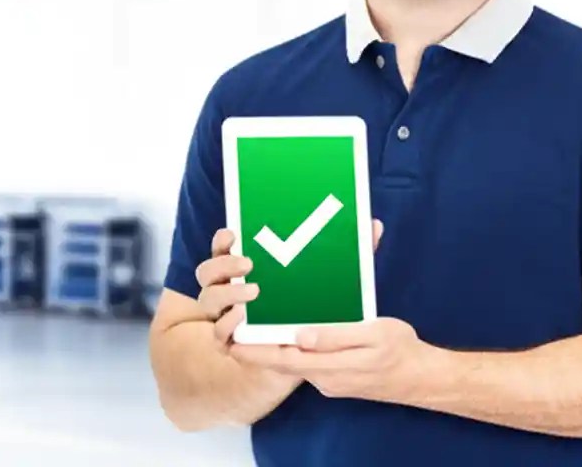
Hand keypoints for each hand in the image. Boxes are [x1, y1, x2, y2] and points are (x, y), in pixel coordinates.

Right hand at [198, 218, 383, 352]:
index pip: (222, 247)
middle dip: (224, 264)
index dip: (223, 239)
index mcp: (244, 266)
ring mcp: (225, 316)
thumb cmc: (311, 306)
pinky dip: (227, 327)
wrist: (305, 354)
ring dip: (227, 294)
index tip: (235, 233)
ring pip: (209, 300)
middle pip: (207, 271)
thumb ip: (343, 254)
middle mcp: (227, 288)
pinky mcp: (230, 343)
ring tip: (253, 293)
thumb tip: (374, 226)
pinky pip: (218, 336)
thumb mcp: (326, 279)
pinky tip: (242, 321)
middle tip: (249, 264)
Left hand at [229, 219, 435, 403]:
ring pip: (294, 363)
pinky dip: (291, 352)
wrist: (423, 378)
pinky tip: (287, 336)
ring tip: (251, 331)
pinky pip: (307, 365)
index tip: (232, 341)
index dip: (256, 352)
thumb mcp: (373, 335)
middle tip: (229, 335)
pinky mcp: (337, 378)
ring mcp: (331, 381)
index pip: (284, 359)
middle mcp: (326, 378)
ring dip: (272, 350)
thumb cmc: (401, 351)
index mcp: (331, 367)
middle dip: (254, 352)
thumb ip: (336, 337)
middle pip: (282, 363)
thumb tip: (302, 337)